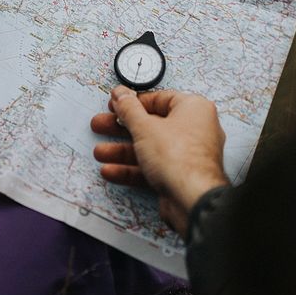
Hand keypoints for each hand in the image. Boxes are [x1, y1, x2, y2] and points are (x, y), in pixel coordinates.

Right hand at [91, 86, 228, 235]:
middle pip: (151, 124)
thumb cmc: (180, 158)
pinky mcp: (179, 176)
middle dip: (122, 128)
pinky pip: (153, 167)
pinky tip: (112, 170)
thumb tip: (121, 94)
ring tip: (101, 152)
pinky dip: (132, 168)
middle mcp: (194, 130)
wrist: (193, 200)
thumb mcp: (144, 127)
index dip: (134, 101)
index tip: (117, 103)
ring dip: (122, 151)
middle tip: (103, 125)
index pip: (160, 98)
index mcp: (194, 109)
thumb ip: (129, 109)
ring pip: (150, 148)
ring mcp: (187, 155)